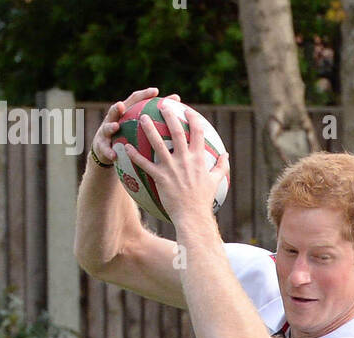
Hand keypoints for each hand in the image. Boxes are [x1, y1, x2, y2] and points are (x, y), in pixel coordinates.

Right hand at [91, 88, 178, 165]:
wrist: (110, 155)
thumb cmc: (130, 141)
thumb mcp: (142, 132)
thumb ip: (156, 125)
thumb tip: (180, 122)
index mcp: (128, 115)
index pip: (137, 101)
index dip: (145, 95)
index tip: (156, 91)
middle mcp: (115, 120)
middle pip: (116, 110)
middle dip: (118, 106)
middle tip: (122, 105)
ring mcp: (106, 132)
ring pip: (107, 127)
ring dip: (111, 126)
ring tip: (116, 126)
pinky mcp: (101, 146)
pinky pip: (105, 150)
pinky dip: (109, 152)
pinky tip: (114, 155)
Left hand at [127, 100, 227, 222]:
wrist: (194, 217)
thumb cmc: (204, 200)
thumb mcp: (216, 182)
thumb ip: (221, 166)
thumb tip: (226, 155)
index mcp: (199, 160)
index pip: (198, 133)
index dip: (193, 119)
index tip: (187, 111)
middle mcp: (185, 160)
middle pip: (176, 132)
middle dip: (169, 115)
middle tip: (162, 105)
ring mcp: (172, 168)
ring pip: (158, 143)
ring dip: (149, 129)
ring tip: (142, 117)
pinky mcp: (160, 177)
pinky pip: (145, 164)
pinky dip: (134, 155)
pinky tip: (126, 147)